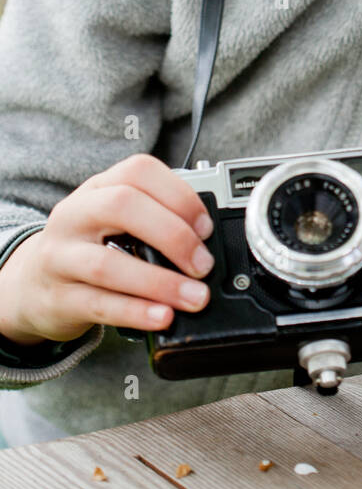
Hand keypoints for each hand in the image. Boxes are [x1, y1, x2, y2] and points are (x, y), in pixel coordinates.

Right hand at [0, 153, 216, 346]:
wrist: (30, 285)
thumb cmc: (86, 247)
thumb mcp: (111, 221)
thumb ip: (152, 218)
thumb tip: (206, 242)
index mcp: (96, 189)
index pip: (138, 172)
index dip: (178, 195)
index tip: (205, 226)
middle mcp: (74, 216)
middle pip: (122, 207)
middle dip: (173, 235)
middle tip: (203, 265)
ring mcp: (60, 257)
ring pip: (108, 265)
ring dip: (160, 283)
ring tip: (195, 297)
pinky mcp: (57, 298)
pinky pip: (99, 305)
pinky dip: (136, 312)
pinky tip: (163, 317)